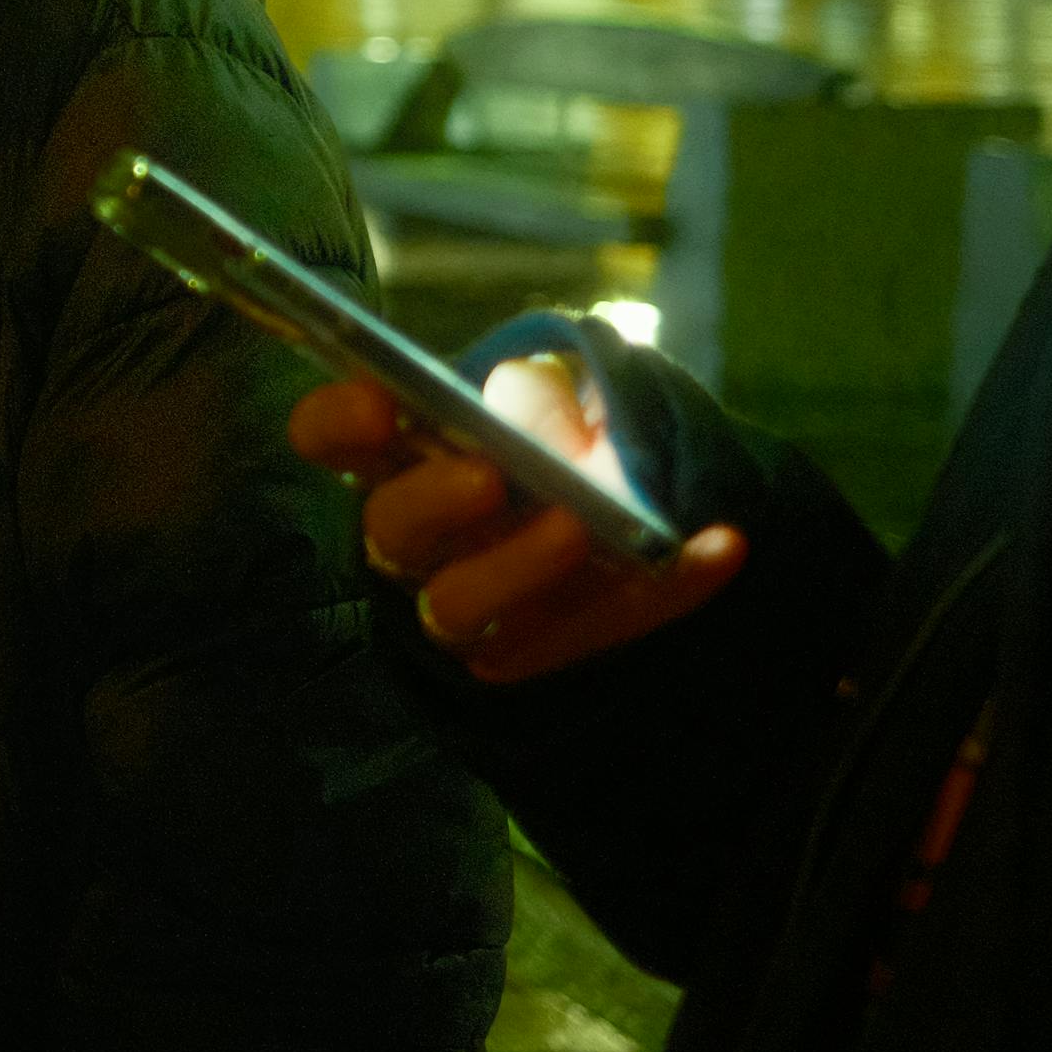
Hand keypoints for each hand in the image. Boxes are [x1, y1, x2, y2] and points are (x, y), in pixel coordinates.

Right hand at [288, 374, 745, 684]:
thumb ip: (534, 401)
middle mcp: (415, 542)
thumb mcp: (545, 409)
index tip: (376, 399)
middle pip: (392, 531)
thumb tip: (528, 403)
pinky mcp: (542, 653)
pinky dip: (666, 586)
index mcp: (395, 463)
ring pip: (460, 608)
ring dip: (517, 565)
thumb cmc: (553, 449)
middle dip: (431, 501)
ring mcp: (470, 610)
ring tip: (577, 529)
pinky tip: (719, 546)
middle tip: (484, 475)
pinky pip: (604, 627)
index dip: (338, 423)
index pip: (331, 440)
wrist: (622, 527)